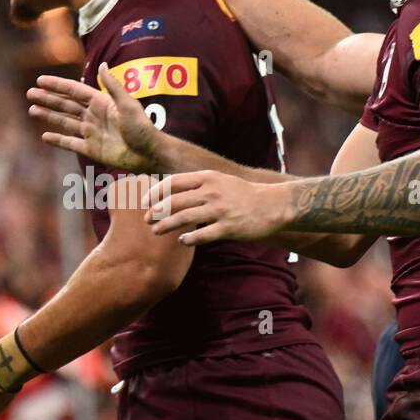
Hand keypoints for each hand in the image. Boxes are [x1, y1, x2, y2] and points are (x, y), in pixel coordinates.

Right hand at [27, 63, 160, 171]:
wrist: (148, 153)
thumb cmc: (142, 127)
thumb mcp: (128, 104)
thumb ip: (113, 86)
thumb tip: (102, 65)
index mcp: (101, 102)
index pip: (74, 91)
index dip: (57, 85)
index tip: (40, 80)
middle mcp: (94, 116)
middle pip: (66, 105)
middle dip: (48, 99)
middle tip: (30, 94)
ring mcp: (91, 133)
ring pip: (65, 122)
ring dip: (49, 116)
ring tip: (32, 110)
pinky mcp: (91, 149)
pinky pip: (70, 143)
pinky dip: (57, 140)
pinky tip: (44, 136)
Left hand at [146, 170, 290, 244]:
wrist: (274, 205)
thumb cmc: (243, 194)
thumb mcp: (221, 180)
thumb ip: (199, 184)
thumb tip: (172, 191)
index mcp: (208, 177)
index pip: (173, 182)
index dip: (155, 192)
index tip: (145, 202)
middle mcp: (212, 191)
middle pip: (174, 202)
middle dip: (156, 211)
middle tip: (146, 220)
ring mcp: (220, 210)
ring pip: (184, 218)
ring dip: (166, 225)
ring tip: (156, 230)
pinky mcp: (229, 227)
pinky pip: (203, 235)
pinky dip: (189, 239)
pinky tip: (182, 241)